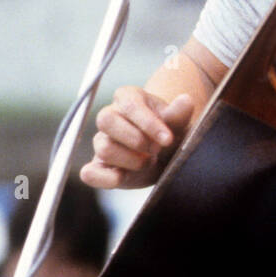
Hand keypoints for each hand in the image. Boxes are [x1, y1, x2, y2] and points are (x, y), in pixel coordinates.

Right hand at [80, 86, 194, 189]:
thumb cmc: (169, 132)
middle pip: (106, 120)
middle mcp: (110, 116)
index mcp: (128, 98)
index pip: (130, 105)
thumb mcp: (178, 123)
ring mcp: (101, 141)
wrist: (165, 155)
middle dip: (136, 139)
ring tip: (148, 162)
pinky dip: (104, 178)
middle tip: (156, 150)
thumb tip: (186, 100)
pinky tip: (124, 177)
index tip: (168, 139)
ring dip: (130, 160)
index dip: (148, 123)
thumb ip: (179, 113)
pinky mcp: (98, 166)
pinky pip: (89, 173)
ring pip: (103, 147)